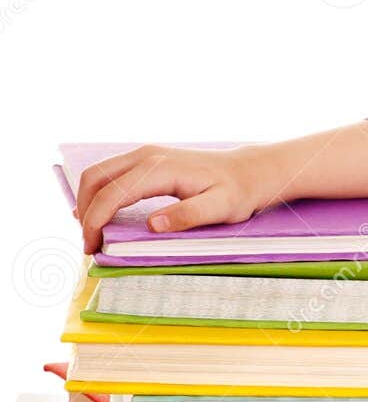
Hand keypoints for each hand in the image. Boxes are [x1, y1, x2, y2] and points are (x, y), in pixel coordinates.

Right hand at [75, 143, 282, 253]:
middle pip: (95, 179)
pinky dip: (98, 193)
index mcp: (161, 169)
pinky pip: (110, 173)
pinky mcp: (147, 159)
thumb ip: (188, 215)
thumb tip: (152, 224)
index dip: (95, 221)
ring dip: (87, 202)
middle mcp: (147, 156)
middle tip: (89, 244)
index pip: (113, 193)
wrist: (249, 171)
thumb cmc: (237, 191)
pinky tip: (99, 215)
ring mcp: (145, 154)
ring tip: (93, 233)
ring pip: (98, 173)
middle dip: (84, 211)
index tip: (92, 247)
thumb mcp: (221, 208)